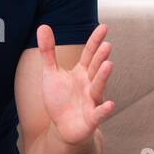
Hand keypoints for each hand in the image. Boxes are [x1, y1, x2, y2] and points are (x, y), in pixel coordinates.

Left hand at [37, 23, 114, 145]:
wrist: (63, 127)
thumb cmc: (59, 98)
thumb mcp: (51, 72)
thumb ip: (48, 51)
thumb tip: (43, 25)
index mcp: (82, 72)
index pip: (89, 54)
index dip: (95, 41)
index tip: (103, 26)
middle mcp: (89, 84)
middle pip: (95, 69)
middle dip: (100, 58)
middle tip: (107, 45)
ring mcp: (92, 101)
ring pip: (98, 88)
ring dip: (103, 77)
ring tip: (108, 65)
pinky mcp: (91, 119)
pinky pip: (99, 114)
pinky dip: (104, 110)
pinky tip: (110, 104)